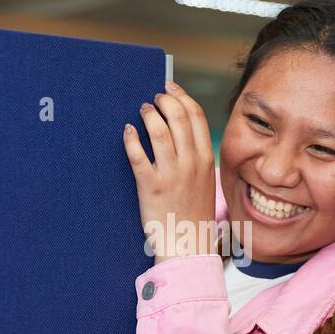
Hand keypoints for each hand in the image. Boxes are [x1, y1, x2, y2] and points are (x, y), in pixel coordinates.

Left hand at [123, 81, 216, 263]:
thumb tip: (182, 130)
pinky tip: (127, 132)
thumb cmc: (194, 213)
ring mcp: (171, 174)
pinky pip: (138, 154)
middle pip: (178, 116)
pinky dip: (131, 138)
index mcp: (206, 159)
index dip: (182, 96)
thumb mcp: (206, 181)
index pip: (196, 116)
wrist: (188, 246)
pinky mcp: (151, 186)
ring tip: (141, 111)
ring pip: (158, 130)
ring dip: (147, 114)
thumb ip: (198, 156)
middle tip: (153, 98)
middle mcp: (191, 163)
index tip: (170, 87)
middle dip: (163, 100)